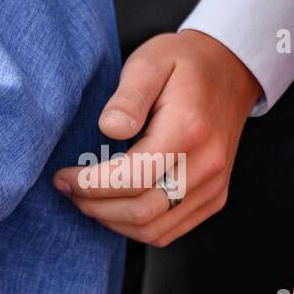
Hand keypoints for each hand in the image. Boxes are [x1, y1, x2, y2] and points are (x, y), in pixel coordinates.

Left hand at [52, 30, 261, 246]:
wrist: (231, 71)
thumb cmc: (183, 65)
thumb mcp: (149, 62)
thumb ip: (128, 96)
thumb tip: (109, 128)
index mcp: (189, 130)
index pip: (131, 177)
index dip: (89, 185)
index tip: (62, 177)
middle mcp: (207, 164)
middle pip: (141, 211)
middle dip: (94, 206)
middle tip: (67, 189)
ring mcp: (214, 185)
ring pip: (153, 229)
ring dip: (110, 221)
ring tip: (86, 198)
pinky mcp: (214, 198)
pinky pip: (167, 231)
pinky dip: (133, 227)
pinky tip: (112, 205)